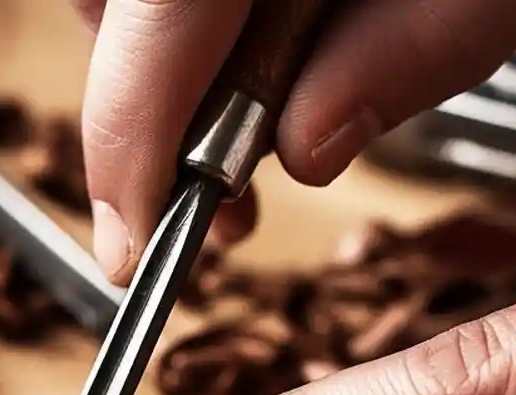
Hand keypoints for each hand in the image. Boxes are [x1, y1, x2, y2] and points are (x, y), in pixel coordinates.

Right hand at [68, 0, 515, 283]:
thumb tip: (305, 148)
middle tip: (234, 183)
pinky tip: (252, 24)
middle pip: (111, 29)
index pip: (141, 64)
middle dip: (156, 123)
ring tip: (261, 86)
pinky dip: (181, 17)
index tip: (134, 250)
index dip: (127, 175)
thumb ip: (405, 63)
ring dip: (170, 63)